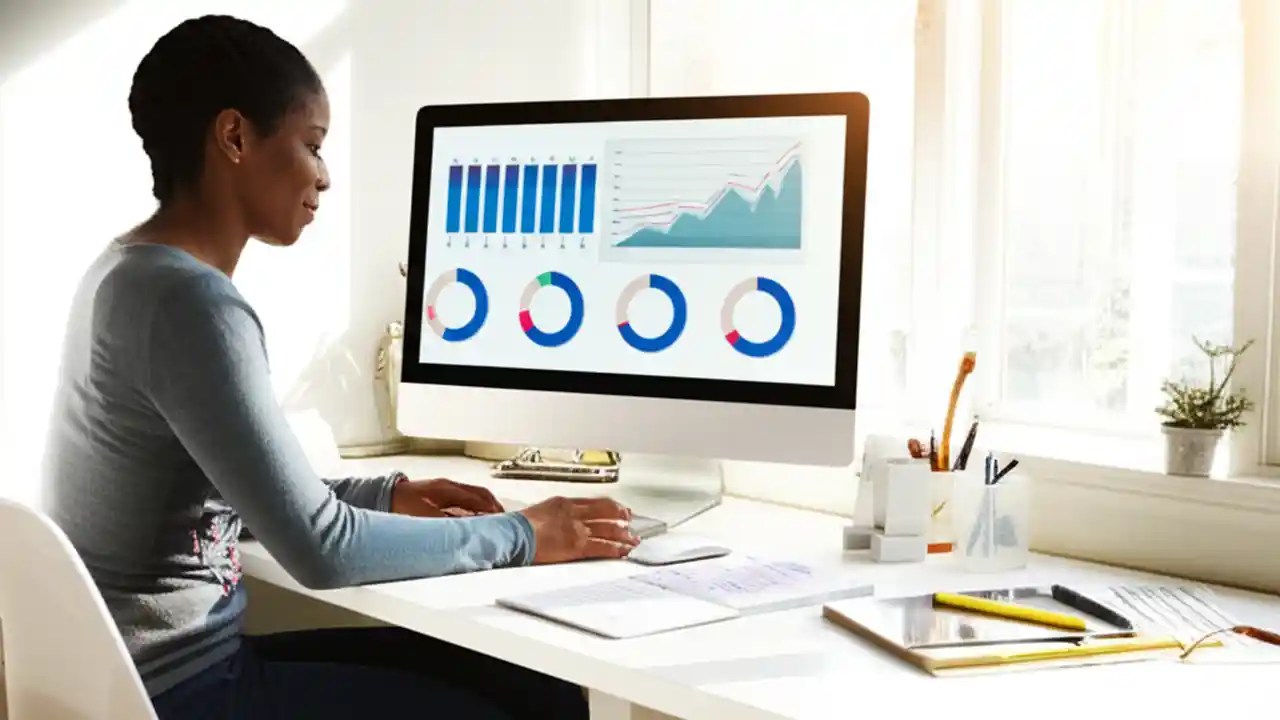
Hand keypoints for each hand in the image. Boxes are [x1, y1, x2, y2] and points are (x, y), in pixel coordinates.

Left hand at [390, 478, 503, 517]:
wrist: (381, 495)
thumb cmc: (400, 503)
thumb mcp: (423, 515)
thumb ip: (445, 523)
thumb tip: (463, 530)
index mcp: (448, 489)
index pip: (479, 498)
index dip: (493, 510)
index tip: (503, 520)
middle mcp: (449, 487)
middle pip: (481, 494)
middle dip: (494, 507)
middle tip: (505, 520)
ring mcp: (445, 489)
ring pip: (473, 497)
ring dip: (485, 508)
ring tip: (494, 521)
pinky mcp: (439, 496)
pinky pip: (464, 501)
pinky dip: (474, 509)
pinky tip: (474, 520)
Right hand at [518, 496, 638, 563]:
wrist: (512, 535)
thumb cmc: (519, 526)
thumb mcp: (540, 511)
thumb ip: (556, 514)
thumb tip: (562, 520)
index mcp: (565, 502)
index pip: (594, 502)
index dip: (610, 506)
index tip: (618, 509)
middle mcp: (574, 513)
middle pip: (606, 512)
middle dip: (621, 517)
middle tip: (630, 521)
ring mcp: (577, 529)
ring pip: (609, 530)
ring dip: (624, 535)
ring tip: (633, 539)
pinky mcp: (577, 546)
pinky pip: (603, 547)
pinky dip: (617, 549)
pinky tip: (624, 551)